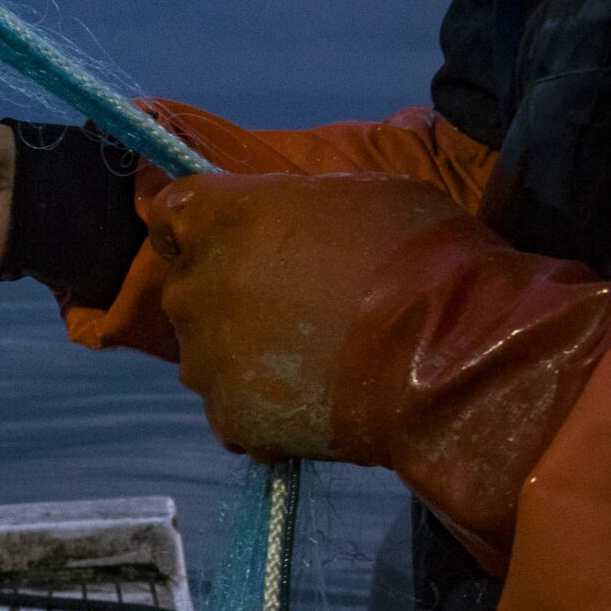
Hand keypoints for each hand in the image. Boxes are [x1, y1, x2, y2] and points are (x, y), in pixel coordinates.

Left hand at [148, 172, 473, 461]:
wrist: (441, 353)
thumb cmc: (412, 253)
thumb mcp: (359, 194)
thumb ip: (296, 207)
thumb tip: (292, 215)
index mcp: (218, 217)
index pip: (169, 214)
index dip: (192, 229)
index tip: (222, 241)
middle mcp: (193, 286)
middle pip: (189, 288)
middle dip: (226, 296)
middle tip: (290, 308)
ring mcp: (204, 358)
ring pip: (207, 354)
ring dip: (242, 356)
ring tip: (310, 365)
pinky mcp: (227, 415)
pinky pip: (232, 410)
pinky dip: (260, 409)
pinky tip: (311, 405)